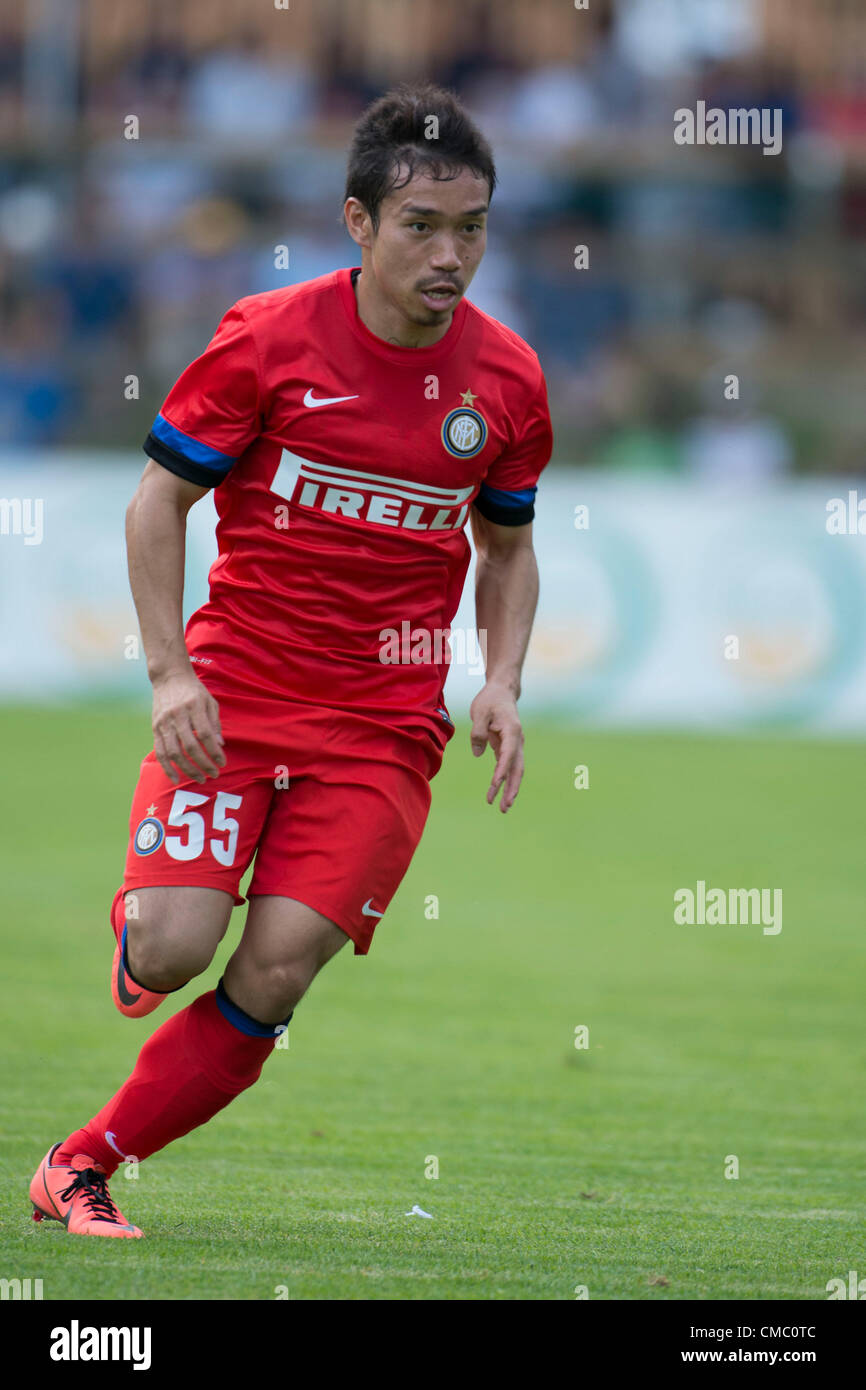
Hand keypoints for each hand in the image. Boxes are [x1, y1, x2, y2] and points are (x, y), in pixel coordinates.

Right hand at [151, 669, 225, 784]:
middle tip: (214, 774)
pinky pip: (160, 752)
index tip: (222, 762)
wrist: (169, 677)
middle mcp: (178, 715)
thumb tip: (220, 745)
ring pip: (174, 752)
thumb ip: (215, 723)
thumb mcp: (209, 701)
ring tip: (200, 778)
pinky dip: (167, 767)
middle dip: (203, 763)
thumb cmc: (194, 690)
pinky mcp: (155, 728)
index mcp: (194, 706)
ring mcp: (164, 722)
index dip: (214, 751)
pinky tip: (176, 779)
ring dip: (187, 769)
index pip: (205, 734)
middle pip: (190, 746)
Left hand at [469, 682, 523, 811]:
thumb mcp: (479, 712)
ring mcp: (515, 745)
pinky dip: (504, 781)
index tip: (495, 784)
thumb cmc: (490, 700)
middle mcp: (517, 740)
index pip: (508, 754)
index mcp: (512, 730)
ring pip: (515, 771)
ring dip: (510, 789)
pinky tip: (498, 792)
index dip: (502, 770)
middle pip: (517, 768)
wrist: (502, 691)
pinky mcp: (509, 748)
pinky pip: (508, 767)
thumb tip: (478, 753)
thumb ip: (478, 732)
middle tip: (504, 807)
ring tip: (502, 807)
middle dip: (512, 789)